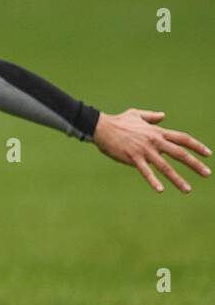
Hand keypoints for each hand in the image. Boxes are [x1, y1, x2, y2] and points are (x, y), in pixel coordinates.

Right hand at [92, 108, 211, 192]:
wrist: (100, 127)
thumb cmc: (117, 121)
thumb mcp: (136, 114)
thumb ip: (151, 116)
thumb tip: (163, 116)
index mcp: (157, 132)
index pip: (182, 138)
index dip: (196, 146)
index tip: (208, 154)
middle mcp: (154, 141)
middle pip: (179, 153)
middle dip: (195, 164)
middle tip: (207, 173)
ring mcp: (144, 150)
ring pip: (165, 166)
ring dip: (177, 179)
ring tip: (187, 189)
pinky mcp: (133, 157)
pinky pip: (145, 171)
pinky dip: (153, 180)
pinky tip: (160, 190)